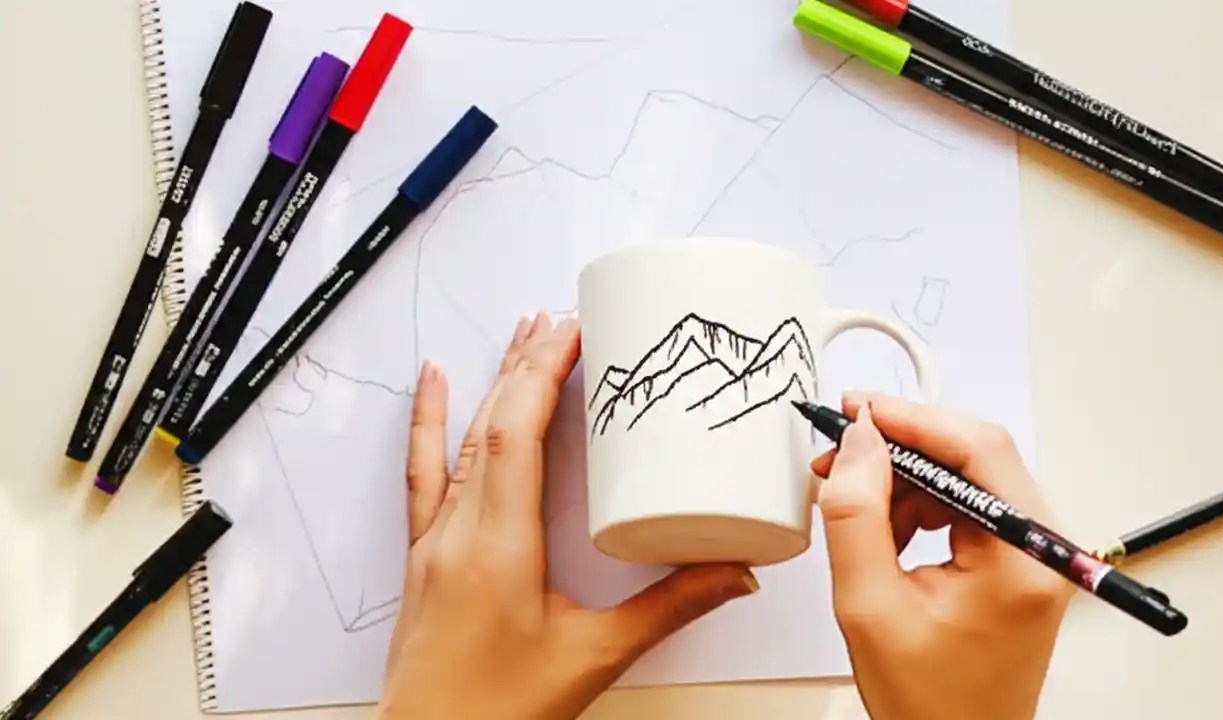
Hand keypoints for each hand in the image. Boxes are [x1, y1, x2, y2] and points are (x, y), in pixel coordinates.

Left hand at [377, 313, 758, 719]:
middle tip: (564, 320)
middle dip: (529, 362)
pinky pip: (423, 470)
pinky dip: (428, 421)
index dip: (542, 372)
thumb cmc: (494, 712)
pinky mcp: (425, 552)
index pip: (516, 432)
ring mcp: (435, 538)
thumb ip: (669, 608)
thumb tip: (730, 574)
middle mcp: (459, 531)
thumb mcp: (593, 656)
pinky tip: (431, 386)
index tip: (573, 332)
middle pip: (491, 421)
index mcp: (499, 547)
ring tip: (522, 335)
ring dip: (494, 382)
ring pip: (462, 439)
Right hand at [811, 392, 1073, 719]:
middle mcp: (1040, 551)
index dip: (910, 419)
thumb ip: (856, 514)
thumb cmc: (926, 704)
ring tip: (853, 507)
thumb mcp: (868, 604)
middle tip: (839, 454)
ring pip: (965, 480)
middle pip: (973, 458)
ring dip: (904, 482)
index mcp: (1021, 560)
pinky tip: (882, 532)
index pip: (977, 451)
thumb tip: (859, 442)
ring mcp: (1032, 557)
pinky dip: (918, 508)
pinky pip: (965, 509)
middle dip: (900, 450)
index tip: (856, 409)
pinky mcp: (1015, 565)